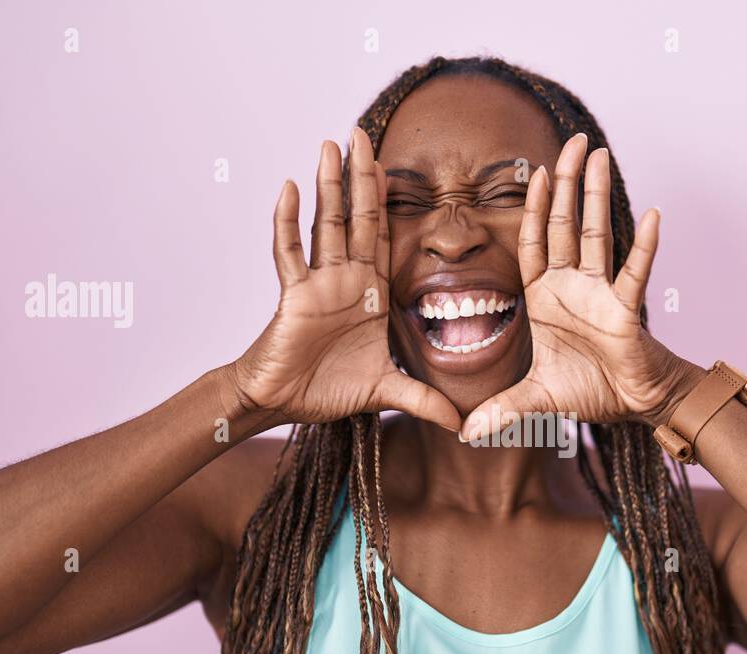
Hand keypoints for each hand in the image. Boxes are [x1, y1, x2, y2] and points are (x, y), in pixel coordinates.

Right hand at [228, 128, 460, 431]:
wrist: (283, 403)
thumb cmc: (327, 390)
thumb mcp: (387, 392)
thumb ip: (423, 400)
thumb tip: (462, 426)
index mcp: (368, 293)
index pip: (381, 238)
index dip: (387, 205)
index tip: (395, 167)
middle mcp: (344, 280)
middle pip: (354, 218)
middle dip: (359, 178)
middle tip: (362, 134)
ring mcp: (318, 283)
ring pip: (325, 224)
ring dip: (328, 185)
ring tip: (331, 144)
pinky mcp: (293, 295)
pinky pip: (289, 252)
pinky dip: (289, 221)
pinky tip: (291, 187)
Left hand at [460, 133, 692, 440]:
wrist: (631, 404)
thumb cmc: (589, 389)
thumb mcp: (535, 399)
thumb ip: (501, 410)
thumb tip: (464, 435)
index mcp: (547, 297)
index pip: (536, 242)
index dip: (534, 209)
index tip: (533, 173)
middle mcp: (573, 286)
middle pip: (567, 225)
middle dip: (566, 183)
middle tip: (572, 141)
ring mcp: (601, 294)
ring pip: (597, 235)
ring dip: (597, 194)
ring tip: (600, 154)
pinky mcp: (626, 310)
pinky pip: (635, 272)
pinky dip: (644, 245)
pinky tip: (651, 214)